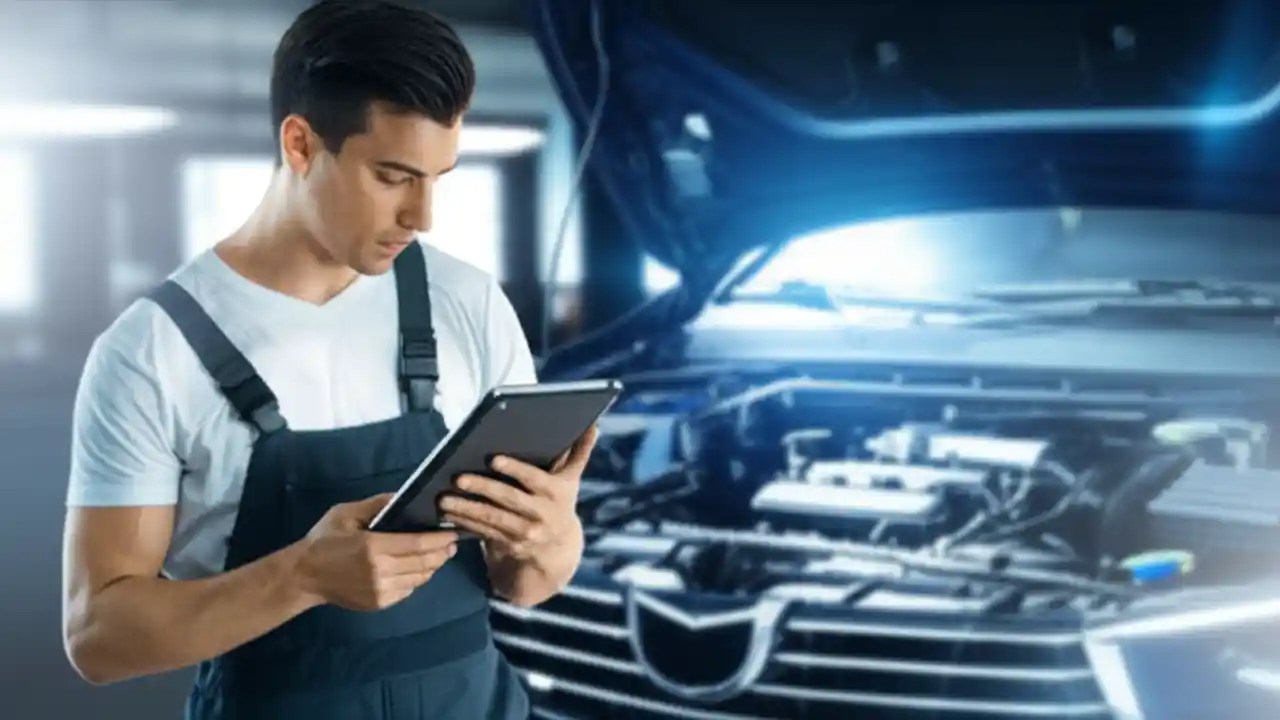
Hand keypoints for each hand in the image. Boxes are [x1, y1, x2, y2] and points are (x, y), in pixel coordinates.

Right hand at [295, 493, 458, 611]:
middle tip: (452, 543)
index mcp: (373, 547)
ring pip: (419, 579)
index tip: (452, 532)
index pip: (417, 544)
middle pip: (423, 563)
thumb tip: (403, 497)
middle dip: (442, 553)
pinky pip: (408, 590)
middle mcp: (380, 572)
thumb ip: (376, 504)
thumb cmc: (324, 540)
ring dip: (433, 566)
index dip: (439, 539)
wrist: (304, 576)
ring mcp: (381, 591)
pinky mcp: (379, 603)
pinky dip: (417, 579)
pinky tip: (418, 568)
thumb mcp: (345, 514)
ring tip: (439, 555)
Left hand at [440, 425, 598, 560]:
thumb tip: (593, 425)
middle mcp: (541, 515)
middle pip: (509, 500)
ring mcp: (524, 532)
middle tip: (459, 478)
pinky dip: (464, 522)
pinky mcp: (507, 544)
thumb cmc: (559, 501)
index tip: (493, 459)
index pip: (534, 479)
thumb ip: (579, 452)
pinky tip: (448, 513)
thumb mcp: (571, 479)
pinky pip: (483, 532)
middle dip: (483, 489)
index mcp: (556, 494)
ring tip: (444, 499)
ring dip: (466, 509)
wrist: (557, 548)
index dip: (515, 470)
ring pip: (492, 519)